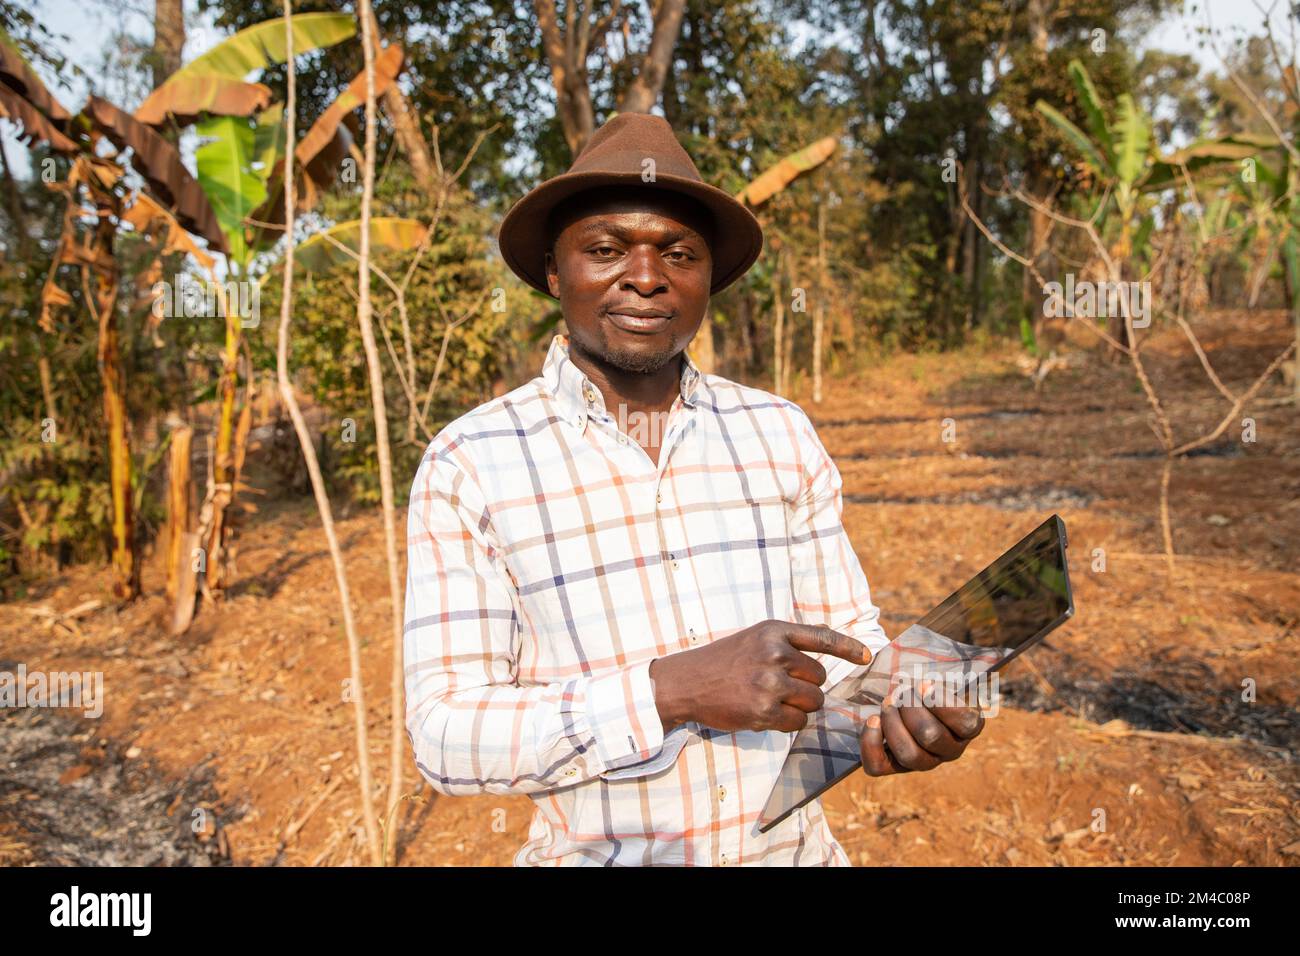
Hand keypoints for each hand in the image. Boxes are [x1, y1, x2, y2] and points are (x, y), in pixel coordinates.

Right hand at [649, 620, 870, 733]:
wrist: (686, 682)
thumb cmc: (722, 661)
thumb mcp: (754, 638)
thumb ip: (788, 640)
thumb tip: (825, 639)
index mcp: (773, 631)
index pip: (822, 637)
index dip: (848, 647)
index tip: (867, 656)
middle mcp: (774, 654)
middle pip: (820, 678)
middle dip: (807, 687)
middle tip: (780, 688)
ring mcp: (769, 684)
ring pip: (812, 702)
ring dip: (800, 707)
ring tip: (772, 701)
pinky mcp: (763, 711)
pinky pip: (797, 723)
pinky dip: (788, 723)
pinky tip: (765, 714)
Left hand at [859, 680, 984, 775]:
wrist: (903, 692)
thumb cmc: (927, 682)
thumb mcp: (944, 674)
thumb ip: (960, 669)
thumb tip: (981, 660)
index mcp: (969, 727)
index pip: (966, 723)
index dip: (942, 703)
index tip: (925, 683)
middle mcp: (950, 749)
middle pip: (931, 736)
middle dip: (911, 708)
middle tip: (901, 690)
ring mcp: (923, 762)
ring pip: (910, 755)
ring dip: (893, 724)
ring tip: (887, 703)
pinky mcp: (893, 767)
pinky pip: (879, 767)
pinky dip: (871, 743)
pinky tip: (872, 721)